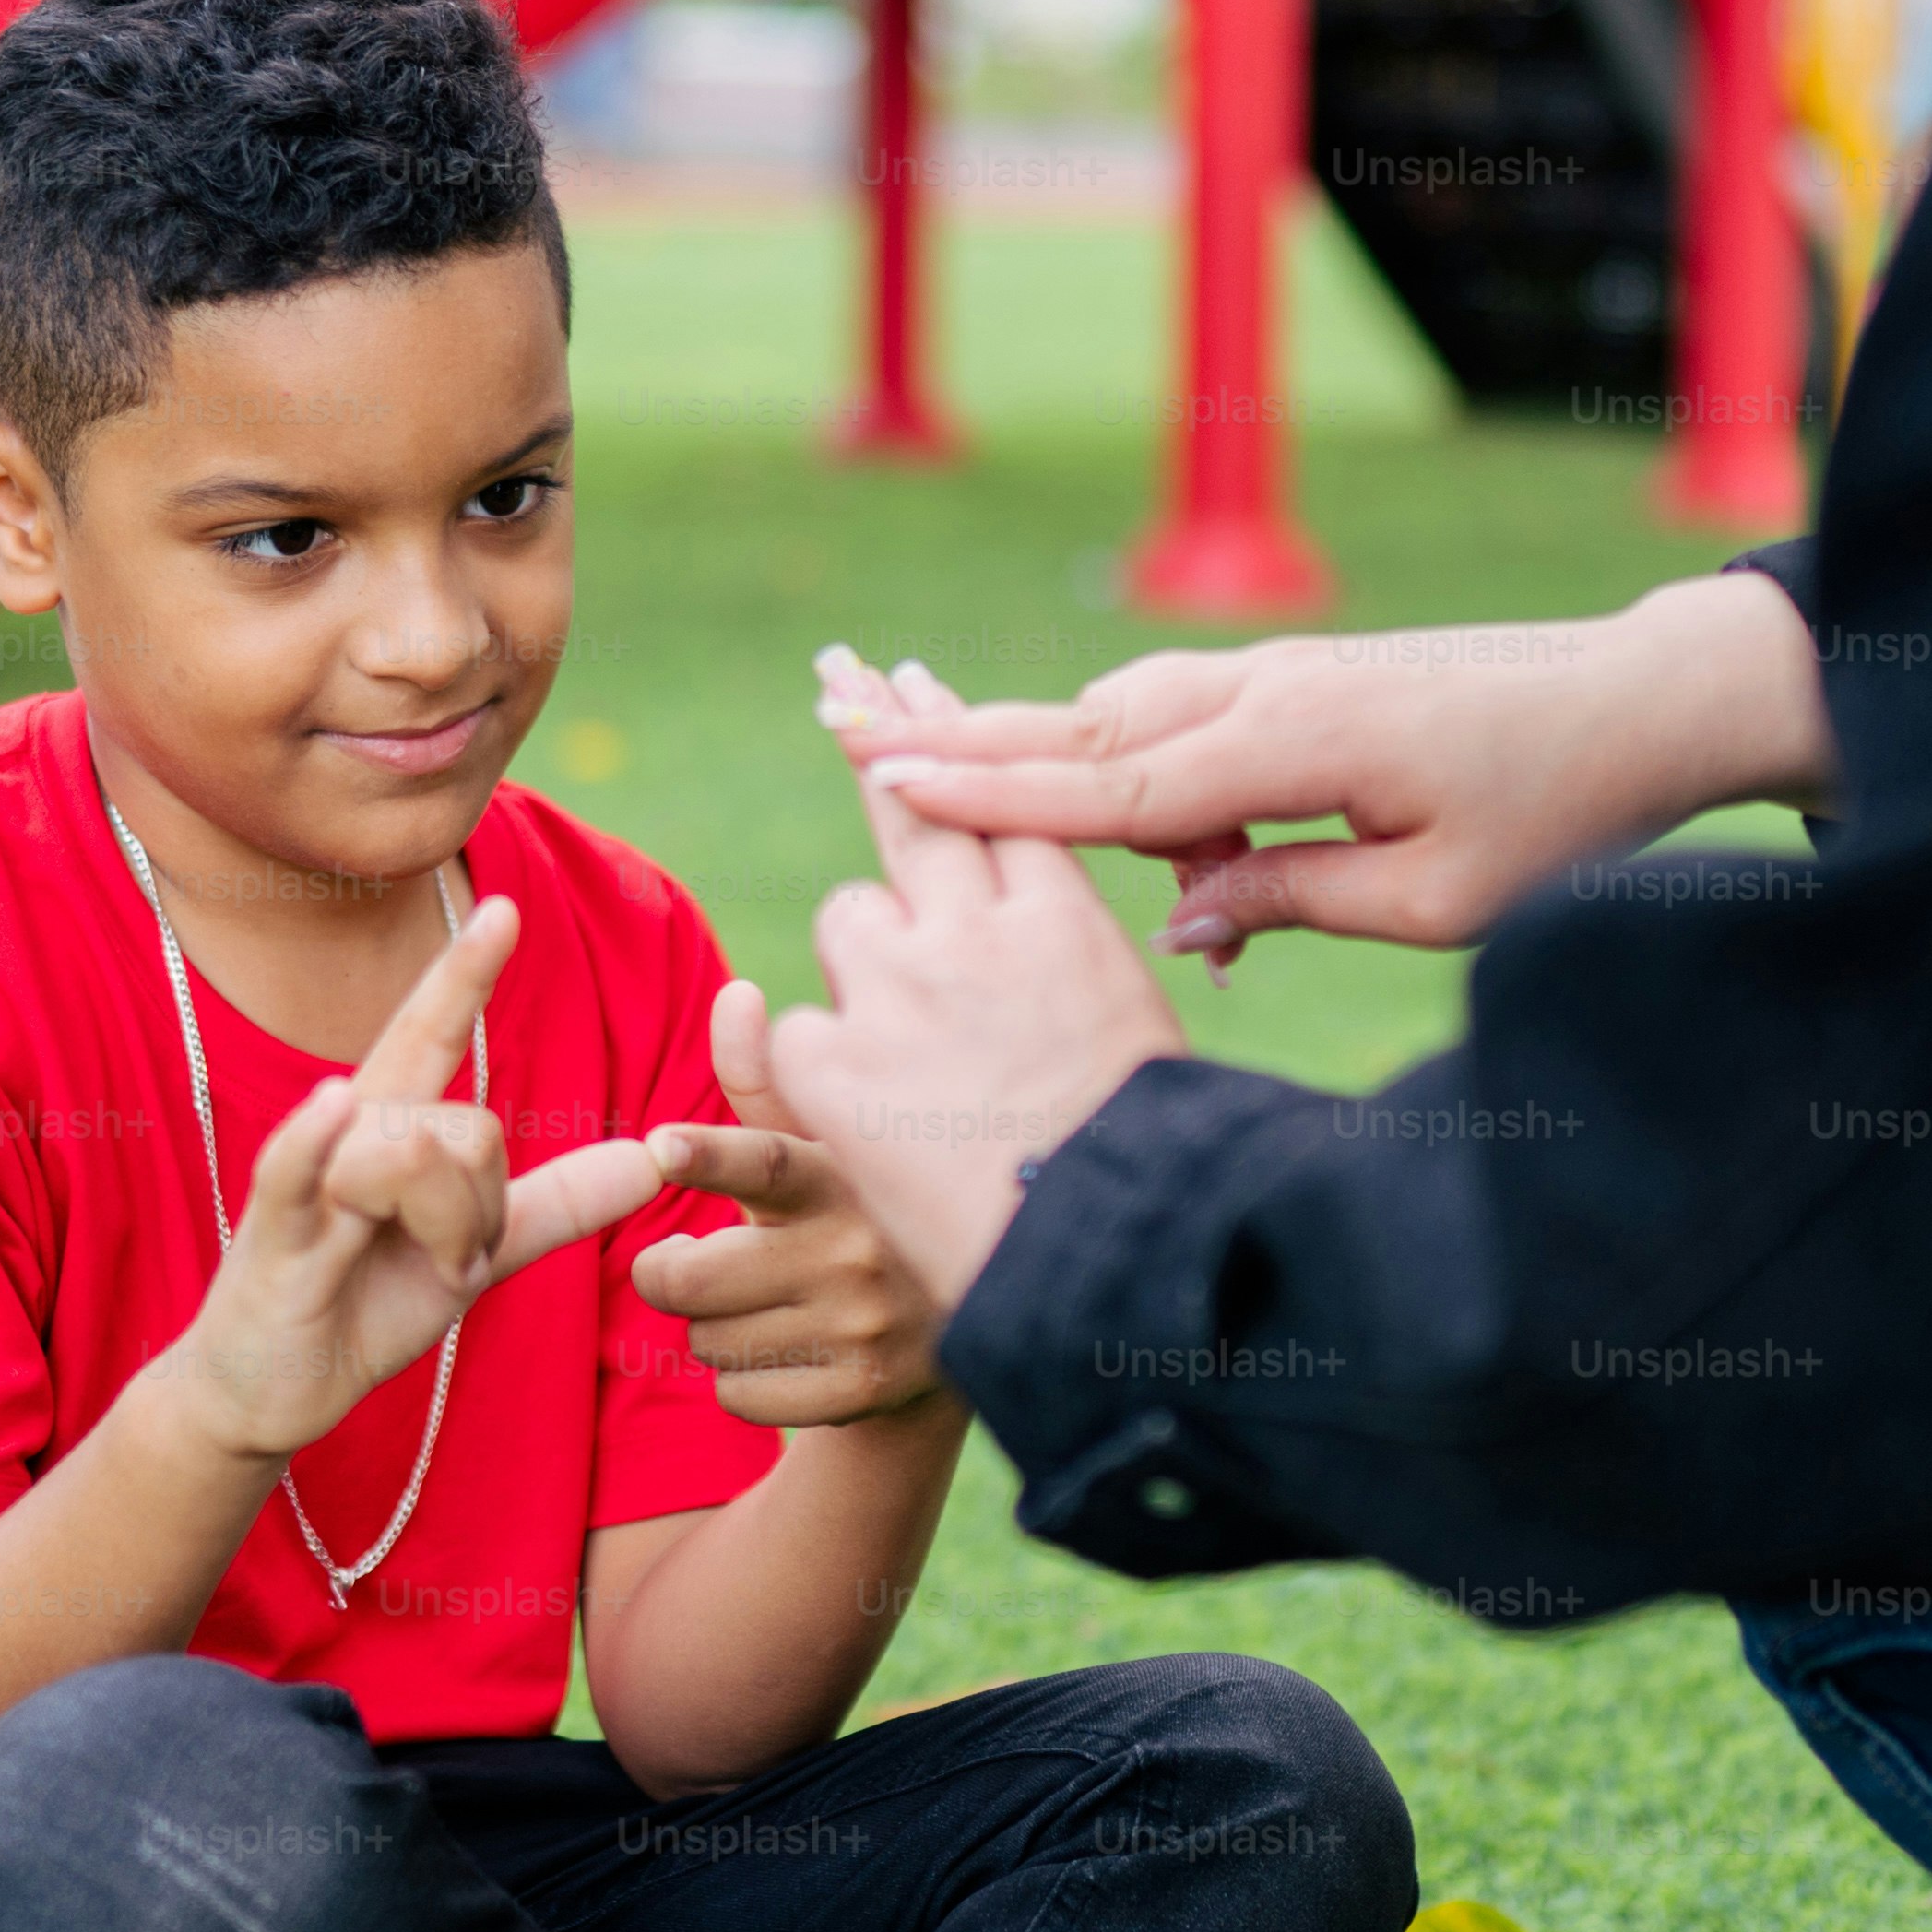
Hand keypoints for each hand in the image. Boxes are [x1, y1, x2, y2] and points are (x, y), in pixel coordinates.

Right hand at [155, 894, 658, 1460]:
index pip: (430, 1033)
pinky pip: (301, 1173)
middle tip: (450, 1261)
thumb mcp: (474, 1251)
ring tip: (416, 1273)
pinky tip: (332, 1106)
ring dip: (445, 1235)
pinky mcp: (273, 1238)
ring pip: (417, 1155)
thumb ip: (557, 1205)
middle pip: (467, 1126)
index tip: (505, 906)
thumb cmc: (360, 1303)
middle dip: (485, 1210)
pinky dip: (317, 1141)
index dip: (464, 973)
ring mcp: (307, 1182)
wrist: (266, 1391)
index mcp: (394, 1130)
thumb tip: (650, 1158)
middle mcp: (349, 1136)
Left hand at [637, 980, 954, 1426]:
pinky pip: (736, 1394)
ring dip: (712, 1327)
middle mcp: (854, 1246)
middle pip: (690, 1279)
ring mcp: (862, 1323)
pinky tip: (788, 1352)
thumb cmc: (851, 1213)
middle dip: (665, 1272)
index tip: (661, 1148)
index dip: (710, 1155)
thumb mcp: (818, 1147)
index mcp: (835, 1174)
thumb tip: (734, 995)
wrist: (953, 1325)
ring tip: (765, 1305)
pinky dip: (741, 1381)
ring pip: (708, 1340)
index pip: (766, 1162)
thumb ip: (761, 1084)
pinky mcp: (862, 1388)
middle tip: (685, 1264)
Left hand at [771, 654, 1185, 1310]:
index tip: (910, 683)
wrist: (1100, 1254)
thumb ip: (1066, 972)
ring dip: (867, 964)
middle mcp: (976, 931)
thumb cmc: (1138, 1167)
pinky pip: (794, 1030)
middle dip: (878, 739)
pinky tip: (866, 1120)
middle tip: (840, 676)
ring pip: (851, 920)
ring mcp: (898, 988)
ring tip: (913, 1054)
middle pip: (915, 811)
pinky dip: (819, 1067)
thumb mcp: (1128, 1036)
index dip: (953, 736)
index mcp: (1065, 924)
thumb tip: (1038, 949)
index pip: (1004, 799)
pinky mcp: (830, 1061)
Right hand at [839, 572, 1830, 967]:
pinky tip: (1097, 810)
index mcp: (1288, 745)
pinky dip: (1115, 758)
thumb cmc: (1557, 817)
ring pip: (1120, 717)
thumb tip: (1179, 917)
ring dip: (1029, 745)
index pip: (1103, 777)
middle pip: (1079, 722)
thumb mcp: (1434, 901)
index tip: (878, 766)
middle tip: (830, 707)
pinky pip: (1177, 723)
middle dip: (953, 728)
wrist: (1645, 703)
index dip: (985, 783)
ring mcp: (1278, 679)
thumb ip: (1291, 903)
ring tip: (906, 741)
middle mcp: (1263, 692)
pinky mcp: (1298, 689)